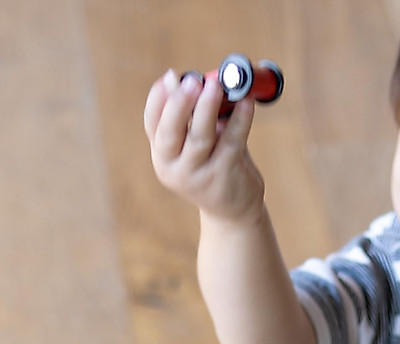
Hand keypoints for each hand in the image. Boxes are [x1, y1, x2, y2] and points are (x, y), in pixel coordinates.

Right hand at [143, 69, 264, 221]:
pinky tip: (247, 101)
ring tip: (216, 84)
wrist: (232, 211)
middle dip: (180, 103)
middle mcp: (175, 169)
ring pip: (201, 137)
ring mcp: (200, 175)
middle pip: (171, 132)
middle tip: (192, 80)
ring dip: (208, 107)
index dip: (159, 99)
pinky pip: (232, 141)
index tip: (170, 76)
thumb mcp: (193, 144)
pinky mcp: (226, 176)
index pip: (152, 124)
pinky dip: (240, 118)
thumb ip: (187, 115)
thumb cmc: (212, 166)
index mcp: (163, 156)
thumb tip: (182, 78)